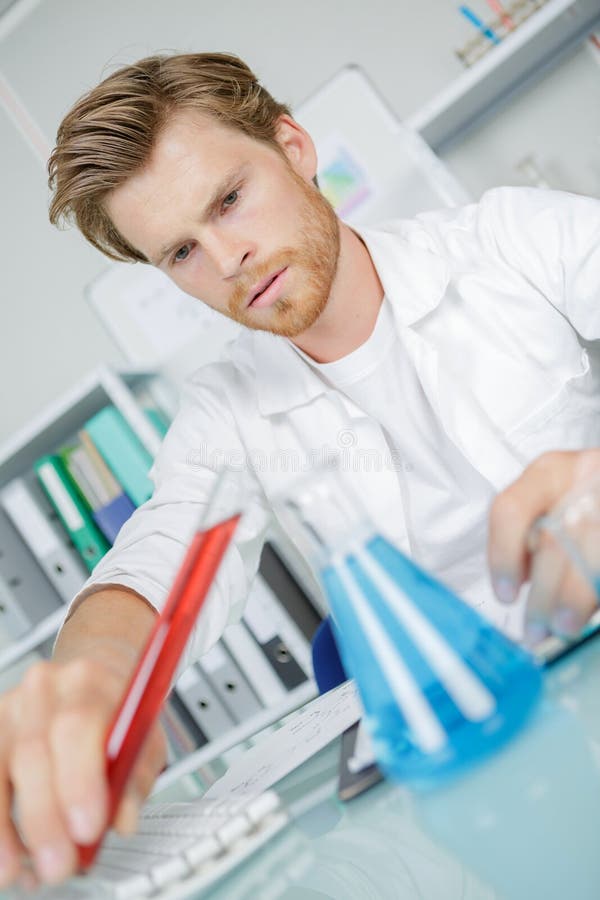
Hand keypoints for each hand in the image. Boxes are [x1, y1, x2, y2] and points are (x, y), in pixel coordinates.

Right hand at [0, 656, 166, 887]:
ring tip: (18, 871)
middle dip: (44, 819)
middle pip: (33, 753)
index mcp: (89, 681)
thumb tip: (123, 820)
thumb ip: (135, 776)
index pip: (78, 726)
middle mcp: (44, 688)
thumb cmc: (118, 711)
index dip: (80, 781)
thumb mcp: (143, 735)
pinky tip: (6, 855)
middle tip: (59, 866)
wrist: (92, 675)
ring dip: (5, 830)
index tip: (88, 829)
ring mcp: (11, 708)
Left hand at [488, 449, 599, 641]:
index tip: (505, 595)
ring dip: (573, 599)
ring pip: (588, 555)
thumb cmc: (578, 506)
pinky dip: (595, 590)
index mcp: (550, 473)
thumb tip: (518, 585)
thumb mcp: (552, 507)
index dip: (503, 556)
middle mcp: (583, 477)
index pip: (511, 509)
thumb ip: (530, 540)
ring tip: (563, 627)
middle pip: (554, 541)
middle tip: (535, 630)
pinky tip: (589, 610)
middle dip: (542, 595)